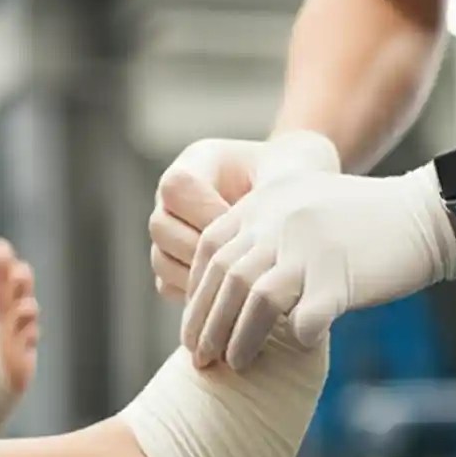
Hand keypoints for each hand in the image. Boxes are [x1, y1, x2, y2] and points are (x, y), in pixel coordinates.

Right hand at [149, 131, 340, 299]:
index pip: (176, 187)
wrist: (295, 196)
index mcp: (197, 163)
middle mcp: (173, 198)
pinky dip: (196, 294)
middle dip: (204, 249)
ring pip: (161, 259)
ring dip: (199, 274)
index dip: (207, 211)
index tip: (243, 224)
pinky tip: (232, 294)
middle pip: (161, 226)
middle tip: (244, 262)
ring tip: (240, 280)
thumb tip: (265, 220)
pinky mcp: (174, 264)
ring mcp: (170, 232)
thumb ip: (277, 181)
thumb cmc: (293, 177)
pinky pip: (169, 285)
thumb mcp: (289, 168)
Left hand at [182, 164, 455, 369]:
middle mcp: (279, 220)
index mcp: (264, 202)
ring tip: (234, 365)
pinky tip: (296, 349)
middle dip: (206, 324)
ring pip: (254, 301)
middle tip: (200, 359)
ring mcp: (309, 247)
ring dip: (238, 339)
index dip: (196, 293)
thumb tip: (223, 283)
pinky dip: (295, 340)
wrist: (425, 212)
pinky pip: (303, 319)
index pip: (210, 250)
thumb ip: (262, 231)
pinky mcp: (339, 275)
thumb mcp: (301, 204)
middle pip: (226, 279)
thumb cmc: (362, 218)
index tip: (194, 326)